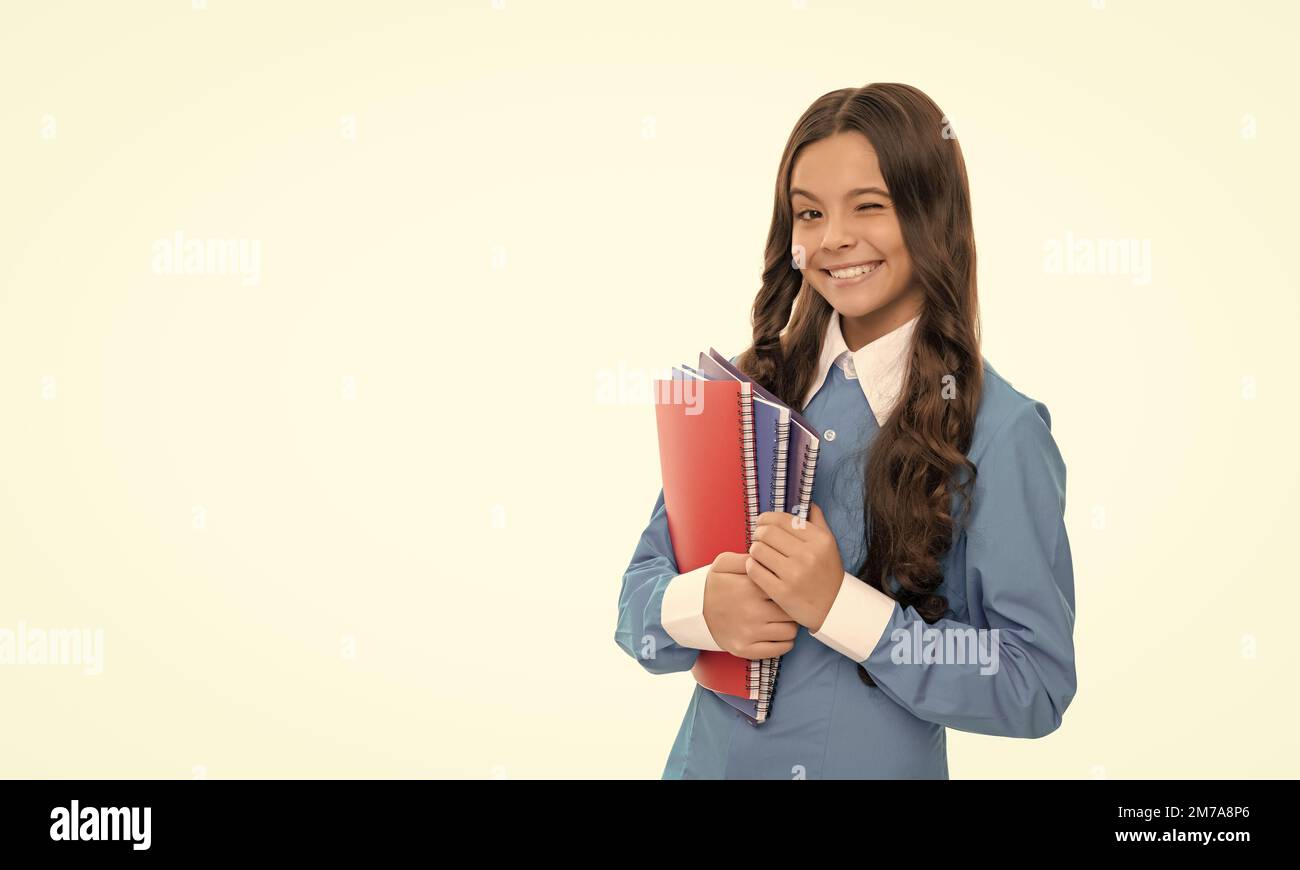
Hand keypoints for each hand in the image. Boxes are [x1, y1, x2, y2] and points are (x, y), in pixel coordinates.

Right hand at [702, 552, 798, 660]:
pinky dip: (784, 643)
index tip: (784, 588)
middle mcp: (753, 612)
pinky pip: (780, 649)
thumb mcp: (723, 563)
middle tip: (784, 605)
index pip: (785, 587)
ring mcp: (750, 633)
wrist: (691, 612)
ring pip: (790, 632)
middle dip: (791, 608)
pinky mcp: (745, 650)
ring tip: (781, 620)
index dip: (788, 588)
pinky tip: (778, 634)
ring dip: (789, 626)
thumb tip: (769, 556)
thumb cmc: (712, 585)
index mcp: (751, 588)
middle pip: (791, 611)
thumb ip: (748, 558)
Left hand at [745, 502, 843, 632]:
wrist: (833, 608)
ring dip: (754, 551)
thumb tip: (807, 503)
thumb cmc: (827, 573)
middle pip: (766, 533)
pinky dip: (751, 566)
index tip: (762, 524)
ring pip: (757, 550)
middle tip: (758, 540)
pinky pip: (754, 570)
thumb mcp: (829, 545)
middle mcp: (807, 555)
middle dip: (758, 534)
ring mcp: (794, 574)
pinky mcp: (782, 592)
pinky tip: (758, 568)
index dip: (766, 519)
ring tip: (759, 555)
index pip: (781, 519)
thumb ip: (818, 521)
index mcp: (819, 540)